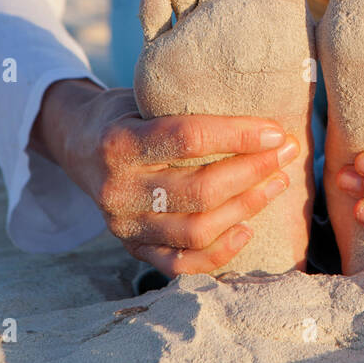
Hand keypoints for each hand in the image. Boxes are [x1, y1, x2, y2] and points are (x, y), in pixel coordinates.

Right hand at [30, 79, 296, 275]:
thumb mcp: (145, 97)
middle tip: (286, 153)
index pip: (188, 139)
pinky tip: (248, 229)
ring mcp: (123, 225)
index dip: (239, 136)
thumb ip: (187, 106)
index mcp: (120, 143)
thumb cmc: (127, 114)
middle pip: (200, 190)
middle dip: (253, 171)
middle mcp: (118, 189)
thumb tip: (260, 113)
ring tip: (277, 183)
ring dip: (247, 207)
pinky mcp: (132, 248)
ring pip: (196, 230)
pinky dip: (219, 253)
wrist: (77, 144)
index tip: (276, 132)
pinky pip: (180, 264)